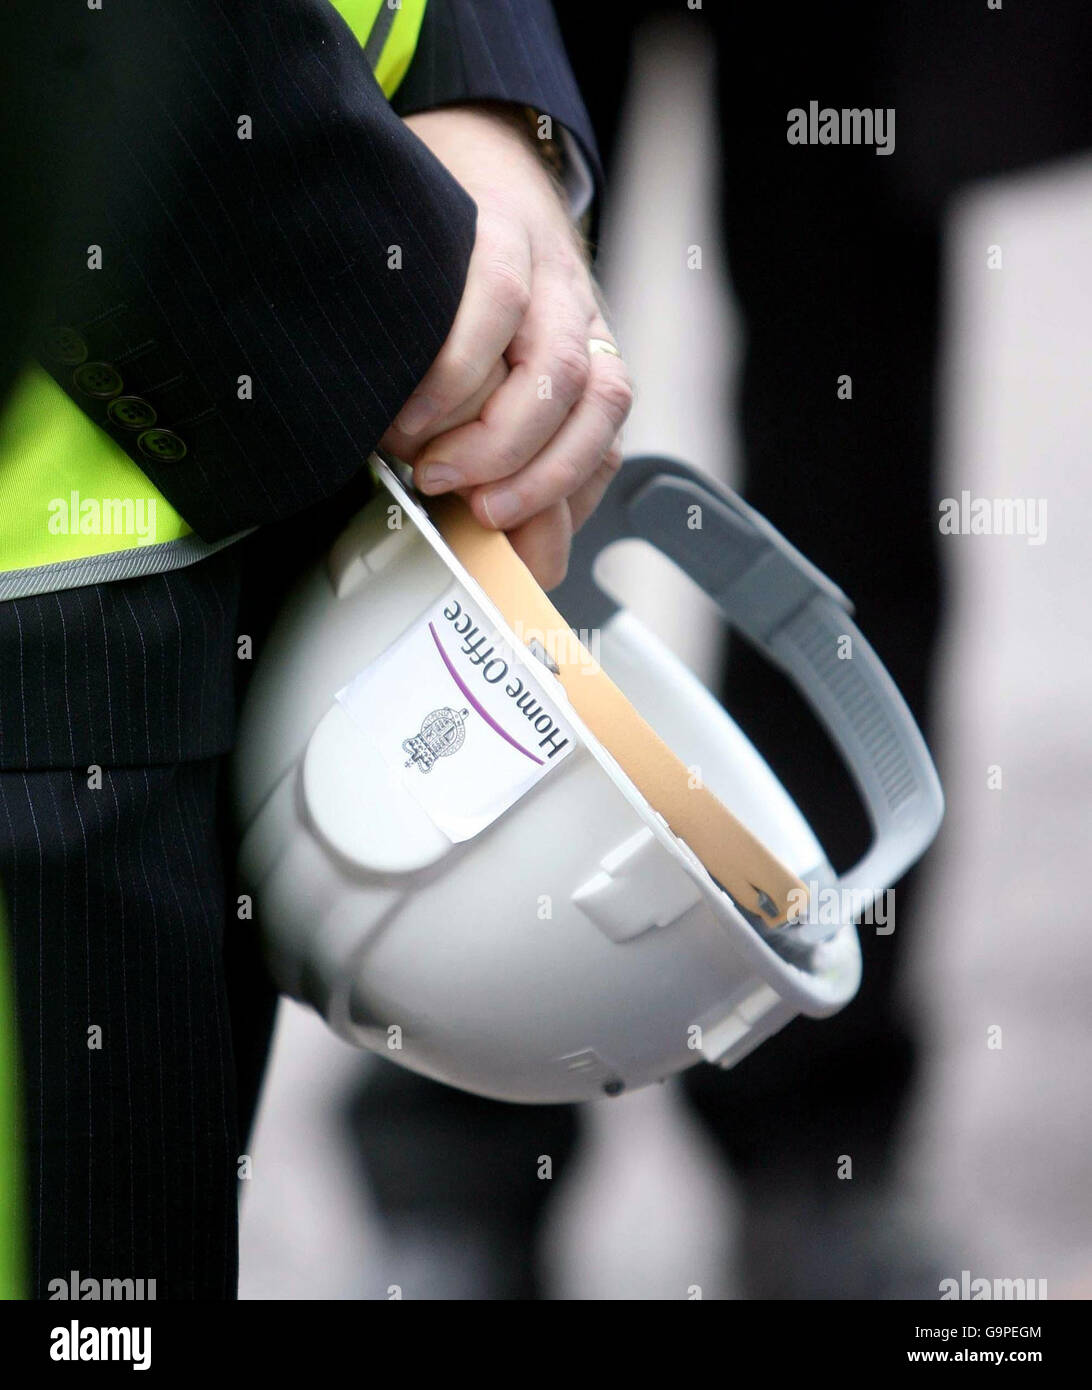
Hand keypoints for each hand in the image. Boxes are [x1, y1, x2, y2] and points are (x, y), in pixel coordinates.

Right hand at [379, 104, 631, 588]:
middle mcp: (582, 324)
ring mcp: (550, 275)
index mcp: (588, 369)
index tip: (502, 542)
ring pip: (557, 369)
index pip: (602, 449)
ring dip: (497, 437)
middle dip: (536, 479)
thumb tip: (507, 559)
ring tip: (435, 469)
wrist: (459, 163)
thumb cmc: (463, 298)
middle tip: (471, 510)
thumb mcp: (489, 387)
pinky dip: (459, 370)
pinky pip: (500, 303)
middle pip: (597, 412)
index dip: (557, 505)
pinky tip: (417, 411)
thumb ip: (503, 463)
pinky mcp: (501, 231)